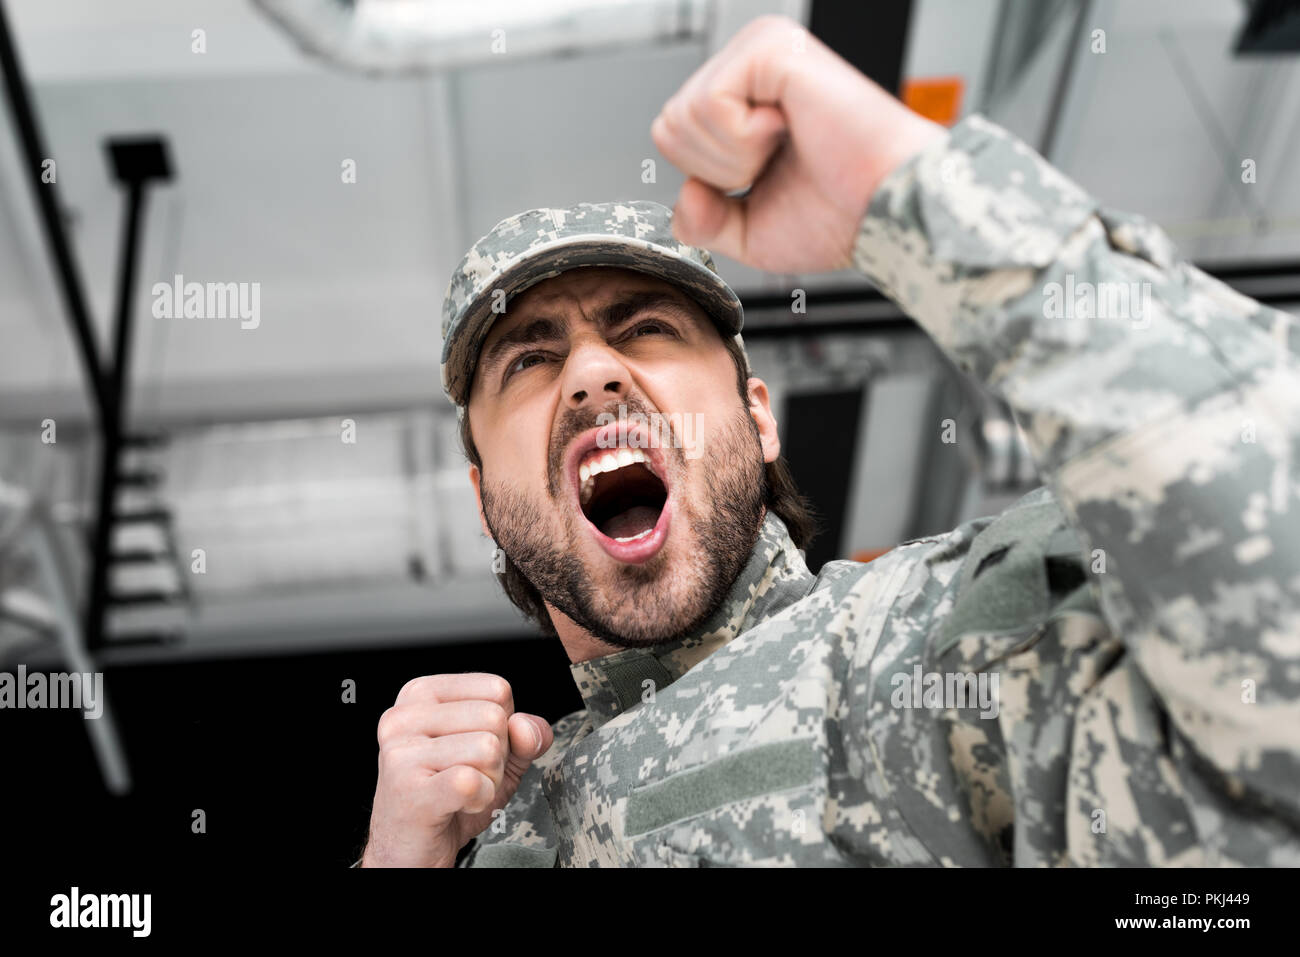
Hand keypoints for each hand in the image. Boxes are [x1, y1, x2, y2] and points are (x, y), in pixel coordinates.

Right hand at [360, 673, 552, 867]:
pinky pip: (473, 781)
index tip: (472, 750)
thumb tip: (526, 727)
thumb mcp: (498, 756)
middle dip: (497, 756)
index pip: (496, 689)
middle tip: (467, 776)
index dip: (503, 727)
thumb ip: (524, 735)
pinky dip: (481, 799)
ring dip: (490, 780)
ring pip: (488, 748)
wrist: (410, 849)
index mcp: (420, 693)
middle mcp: (403, 716)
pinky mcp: (409, 790)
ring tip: (461, 791)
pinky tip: (459, 805)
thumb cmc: (450, 795)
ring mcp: (401, 753)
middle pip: (494, 717)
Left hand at [651, 14, 945, 273]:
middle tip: (774, 164)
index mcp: (744, 96)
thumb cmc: (839, 215)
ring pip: (683, 116)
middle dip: (716, 170)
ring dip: (733, 157)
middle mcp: (749, 63)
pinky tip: (787, 129)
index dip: (709, 179)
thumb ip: (703, 221)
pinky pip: (708, 103)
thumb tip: (683, 195)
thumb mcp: (750, 232)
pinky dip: (743, 140)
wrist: (887, 211)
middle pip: (669, 126)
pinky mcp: (772, 49)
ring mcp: (761, 48)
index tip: (765, 176)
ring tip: (784, 147)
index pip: (673, 137)